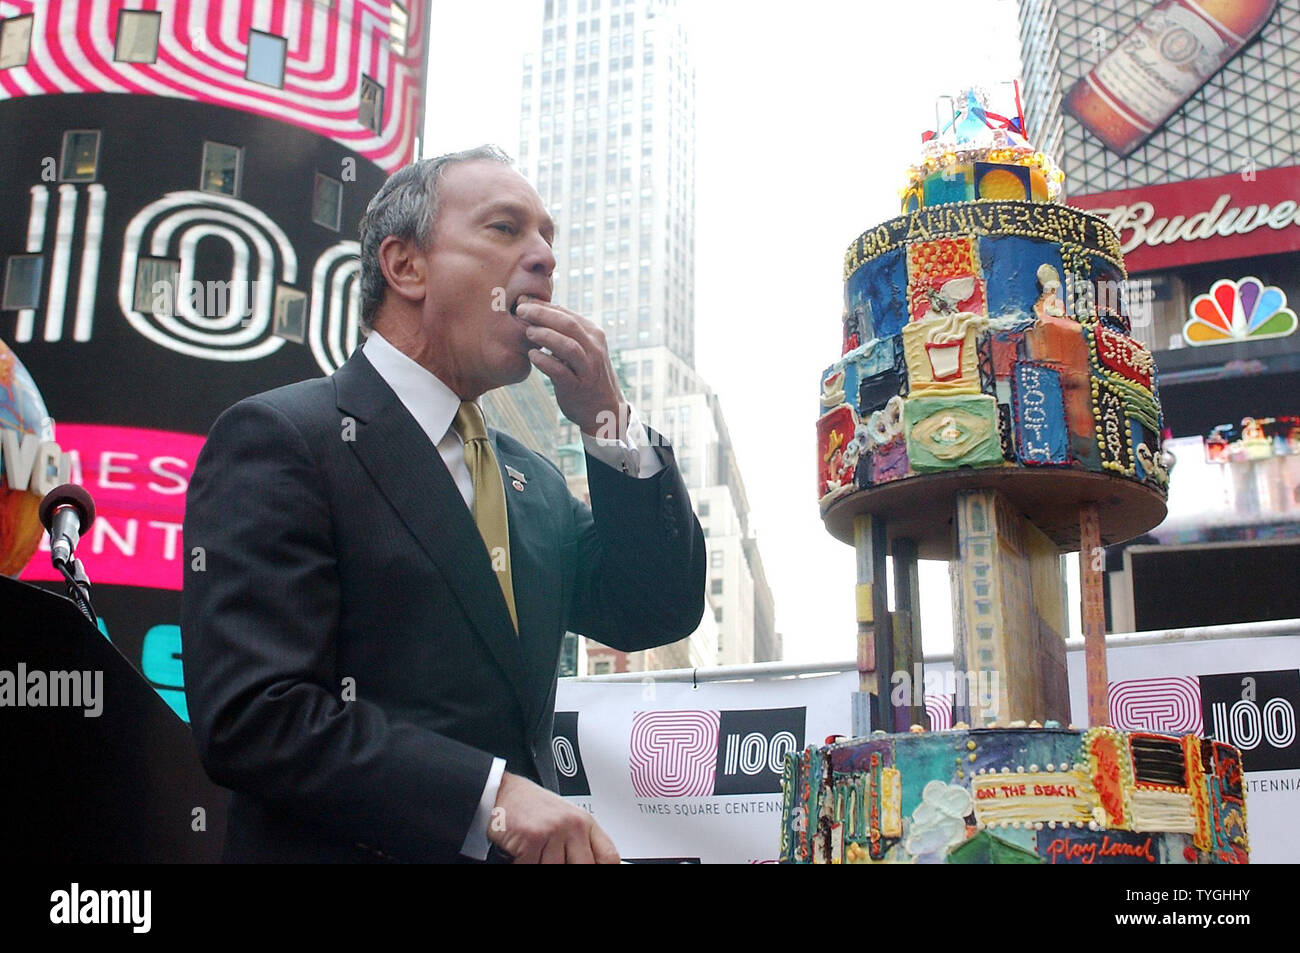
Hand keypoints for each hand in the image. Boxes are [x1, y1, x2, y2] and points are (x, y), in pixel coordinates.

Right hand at [488, 771, 619, 863]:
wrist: (503, 792)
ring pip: (556, 869)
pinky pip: (532, 866)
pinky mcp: (533, 838)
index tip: (593, 870)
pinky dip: (524, 863)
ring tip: (537, 853)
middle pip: (585, 867)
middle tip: (554, 860)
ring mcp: (554, 831)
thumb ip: (579, 843)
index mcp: (585, 822)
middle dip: (568, 868)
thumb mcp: (564, 820)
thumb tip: (590, 863)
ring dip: (542, 864)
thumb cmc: (531, 807)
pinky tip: (522, 853)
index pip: (609, 857)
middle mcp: (573, 825)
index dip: (604, 870)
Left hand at [515, 299, 624, 437]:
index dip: (544, 306)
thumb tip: (538, 309)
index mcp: (594, 334)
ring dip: (545, 336)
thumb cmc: (586, 374)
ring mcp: (588, 368)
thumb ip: (566, 332)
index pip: (567, 314)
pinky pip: (560, 371)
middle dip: (542, 314)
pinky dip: (544, 362)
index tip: (523, 301)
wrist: (604, 408)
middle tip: (520, 310)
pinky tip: (532, 356)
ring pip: (568, 346)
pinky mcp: (578, 387)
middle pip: (568, 325)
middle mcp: (594, 349)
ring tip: (527, 332)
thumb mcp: (583, 348)